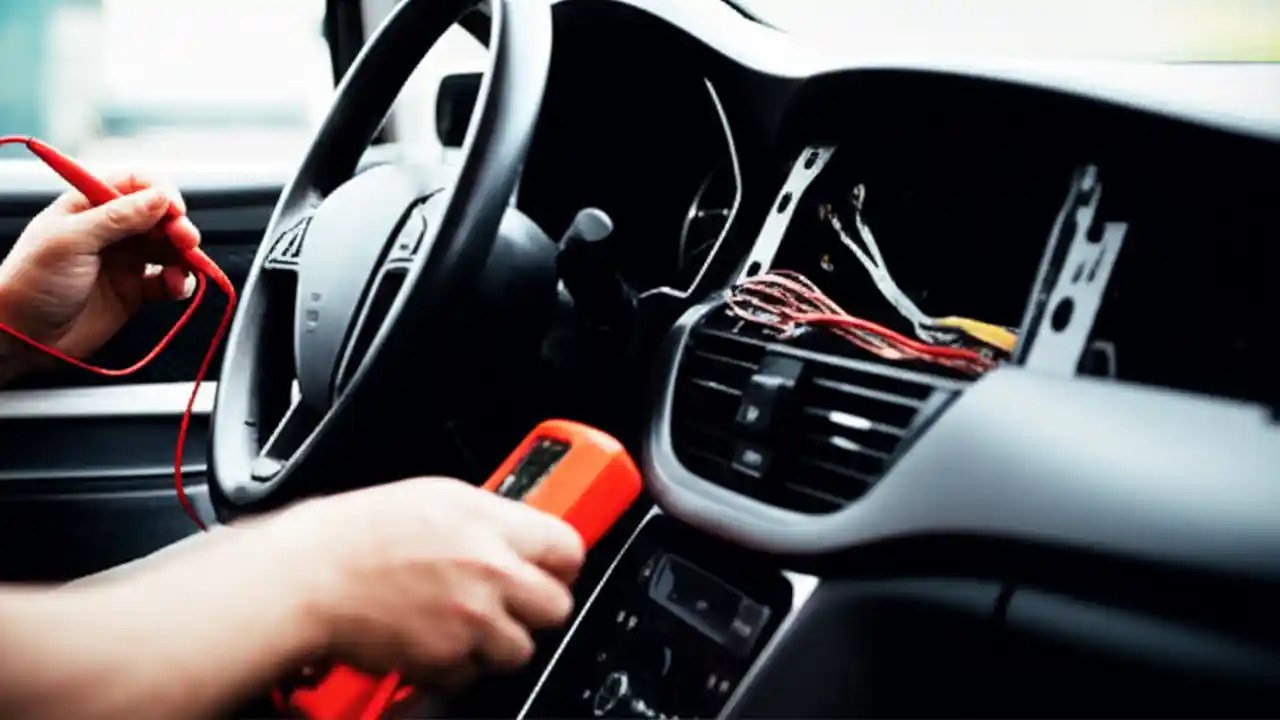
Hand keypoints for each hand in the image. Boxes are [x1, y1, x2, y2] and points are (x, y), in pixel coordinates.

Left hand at [0, 173, 199, 373]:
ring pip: (170, 248)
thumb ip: (118, 217)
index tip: (175, 209)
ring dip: (184, 255)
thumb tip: (160, 196)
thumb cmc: (31, 282)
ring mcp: (124, 261)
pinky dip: (180, 283)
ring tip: (182, 270)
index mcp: (90, 206)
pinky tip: (176, 287)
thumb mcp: (71, 241)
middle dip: (178, 226)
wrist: (21, 336)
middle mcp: (111, 230)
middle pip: (160, 216)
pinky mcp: (135, 292)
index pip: (135, 184)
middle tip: (186, 241)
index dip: (161, 192)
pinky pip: (169, 281)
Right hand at [268, 477, 585, 690]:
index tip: (555, 568)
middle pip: (558, 606)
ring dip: (498, 640)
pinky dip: (456, 666)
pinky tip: (434, 639)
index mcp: (492, 524)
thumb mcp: (438, 497)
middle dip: (537, 607)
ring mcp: (471, 620)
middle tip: (513, 602)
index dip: (562, 561)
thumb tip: (520, 533)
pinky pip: (473, 675)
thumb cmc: (360, 532)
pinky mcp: (447, 660)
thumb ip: (490, 518)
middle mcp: (491, 572)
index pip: (569, 548)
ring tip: (466, 623)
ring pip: (520, 648)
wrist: (310, 575)